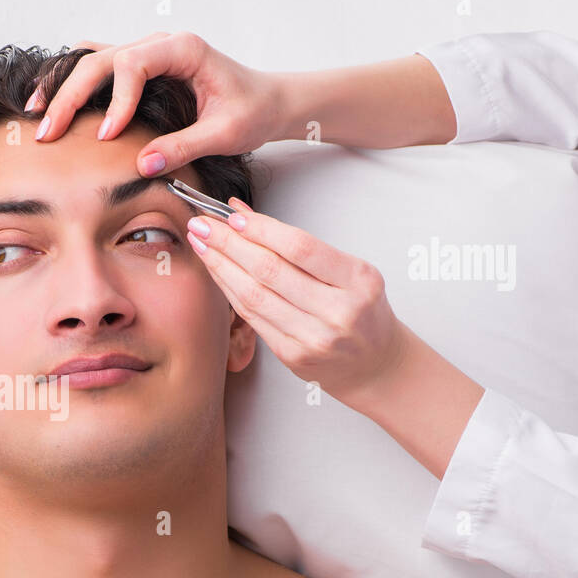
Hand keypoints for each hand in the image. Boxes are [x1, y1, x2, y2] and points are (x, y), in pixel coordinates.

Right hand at [27, 31, 285, 176]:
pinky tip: (51, 103)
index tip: (107, 135)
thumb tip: (143, 165)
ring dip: (62, 87)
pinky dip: (72, 84)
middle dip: (70, 96)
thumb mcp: (226, 133)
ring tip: (36, 114)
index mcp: (183, 50)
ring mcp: (147, 55)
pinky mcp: (140, 71)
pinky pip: (98, 68)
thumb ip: (185, 146)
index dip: (115, 99)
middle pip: (100, 60)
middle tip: (48, 131)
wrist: (269, 101)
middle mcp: (160, 45)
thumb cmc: (253, 110)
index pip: (134, 64)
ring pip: (92, 60)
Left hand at [185, 199, 408, 406]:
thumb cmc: (360, 310)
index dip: (261, 229)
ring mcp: (315, 338)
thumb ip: (299, 246)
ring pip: (255, 296)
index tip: (232, 216)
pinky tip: (217, 273)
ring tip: (202, 245)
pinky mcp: (293, 356)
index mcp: (359, 281)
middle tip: (203, 224)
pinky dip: (230, 291)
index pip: (301, 247)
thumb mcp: (349, 271)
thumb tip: (243, 214)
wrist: (376, 364)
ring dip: (221, 267)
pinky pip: (252, 318)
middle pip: (270, 270)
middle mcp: (339, 311)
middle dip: (229, 243)